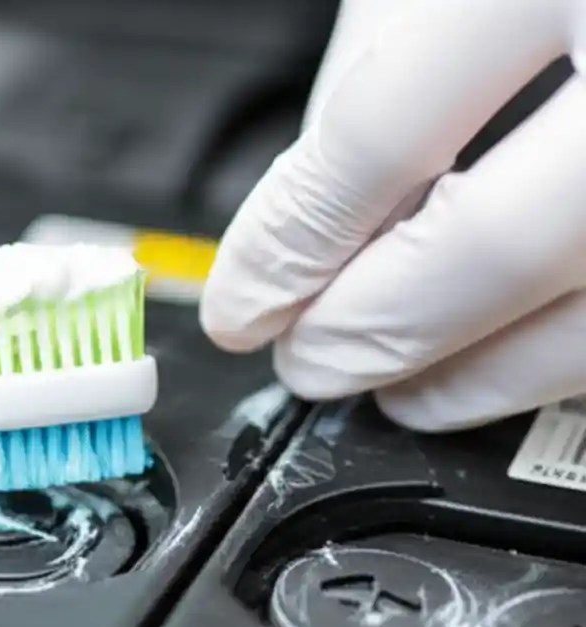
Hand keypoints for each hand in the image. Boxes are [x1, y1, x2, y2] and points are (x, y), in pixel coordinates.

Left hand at [200, 0, 585, 430]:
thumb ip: (381, 68)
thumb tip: (309, 221)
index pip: (381, 136)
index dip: (289, 244)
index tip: (245, 296)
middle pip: (497, 247)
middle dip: (375, 330)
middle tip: (308, 360)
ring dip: (482, 373)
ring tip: (399, 385)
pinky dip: (573, 352)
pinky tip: (516, 354)